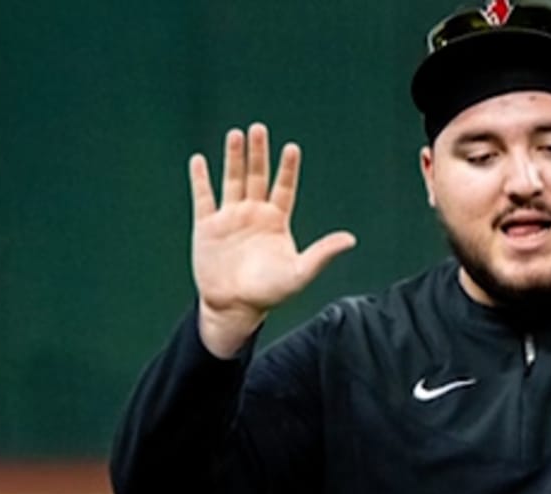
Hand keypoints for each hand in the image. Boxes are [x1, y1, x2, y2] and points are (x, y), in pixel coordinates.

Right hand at [189, 123, 354, 358]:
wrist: (234, 308)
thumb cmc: (269, 293)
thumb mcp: (300, 273)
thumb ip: (322, 254)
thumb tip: (351, 240)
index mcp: (276, 221)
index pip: (284, 187)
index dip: (287, 169)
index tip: (291, 148)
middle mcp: (254, 213)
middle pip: (257, 176)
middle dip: (258, 153)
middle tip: (258, 128)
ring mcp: (230, 218)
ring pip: (232, 180)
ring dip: (233, 158)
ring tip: (236, 134)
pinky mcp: (207, 227)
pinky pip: (203, 198)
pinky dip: (200, 179)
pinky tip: (199, 160)